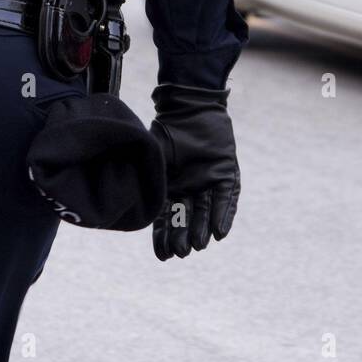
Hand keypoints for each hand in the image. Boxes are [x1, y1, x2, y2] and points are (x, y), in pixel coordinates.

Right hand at [149, 84, 238, 260]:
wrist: (189, 106)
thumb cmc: (165, 130)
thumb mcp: (151, 158)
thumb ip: (146, 181)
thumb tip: (134, 206)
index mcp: (170, 188)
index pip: (166, 219)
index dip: (164, 237)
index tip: (163, 256)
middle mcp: (190, 189)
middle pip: (187, 218)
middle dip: (183, 236)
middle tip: (181, 253)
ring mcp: (209, 182)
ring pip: (207, 211)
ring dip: (203, 229)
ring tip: (198, 246)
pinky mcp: (226, 174)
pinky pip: (227, 197)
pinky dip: (224, 214)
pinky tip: (221, 233)